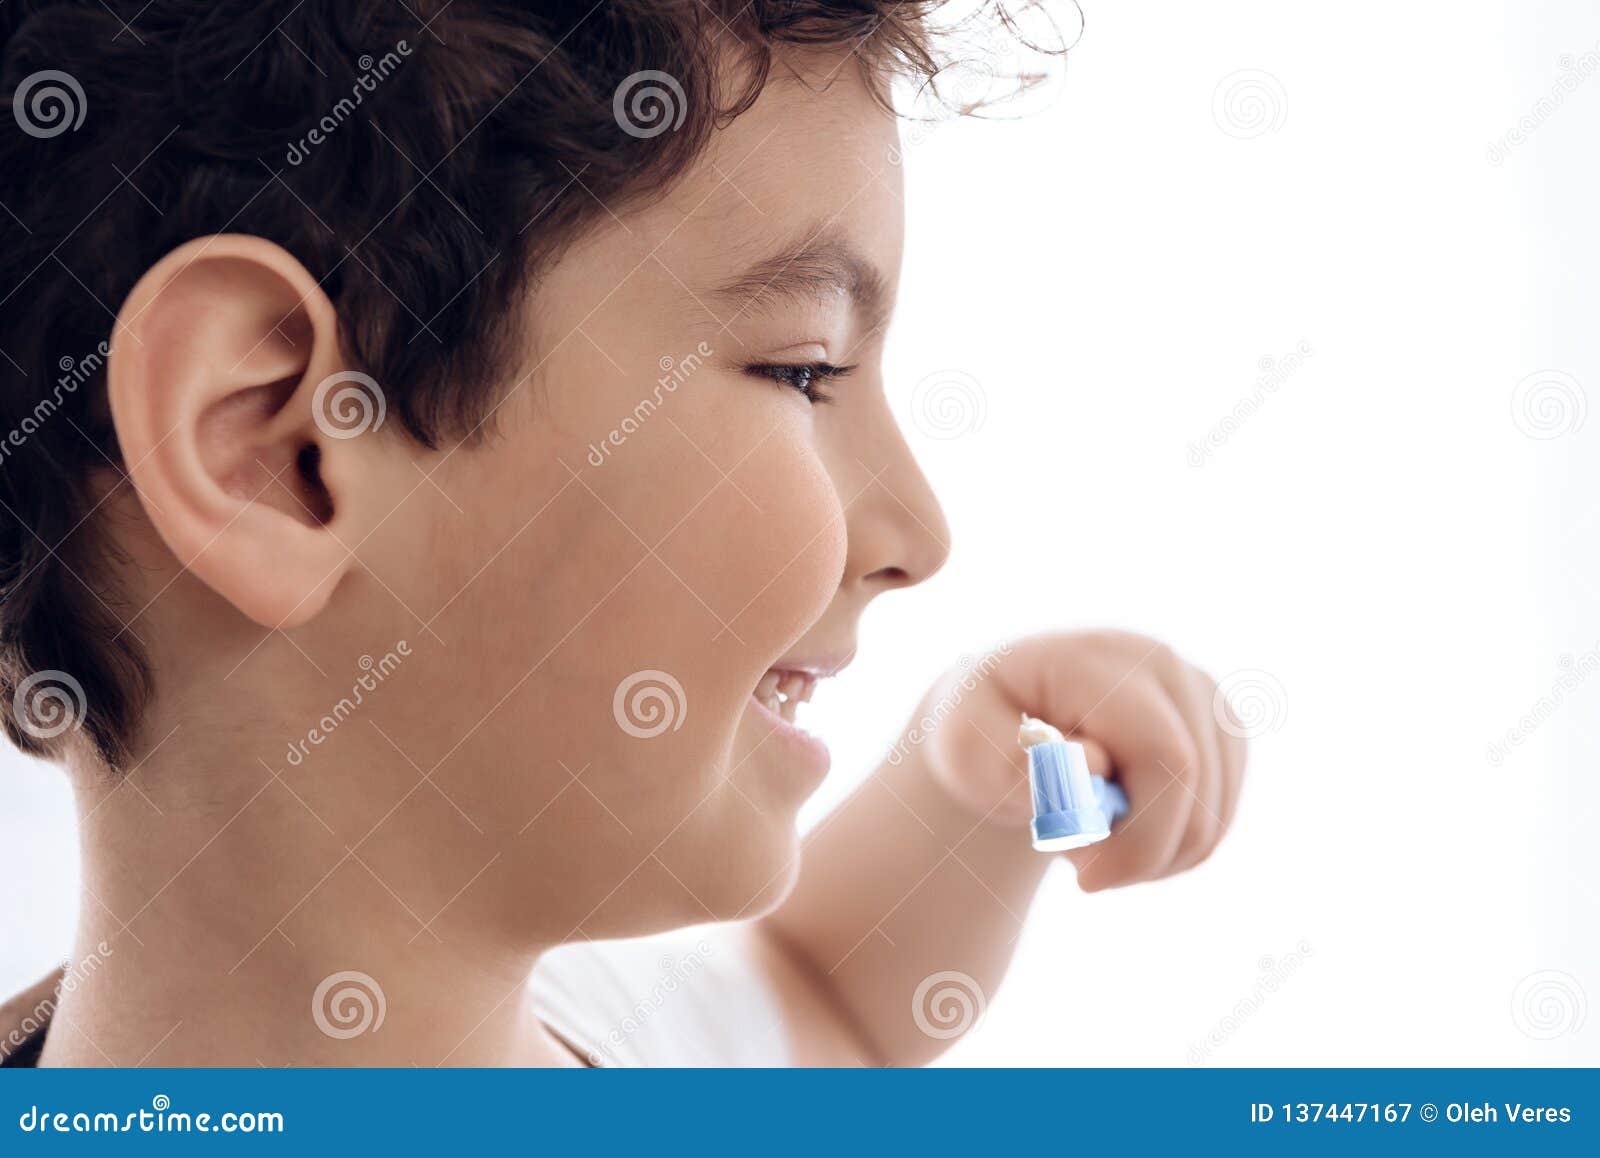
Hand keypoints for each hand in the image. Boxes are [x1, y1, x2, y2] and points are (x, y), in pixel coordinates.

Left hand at [916, 630, 1246, 889]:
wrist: (1002, 721)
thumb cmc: (978, 736)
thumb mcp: (962, 750)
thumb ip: (1008, 763)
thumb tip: (1091, 766)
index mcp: (1100, 659)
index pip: (1165, 757)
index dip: (1141, 836)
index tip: (1085, 878)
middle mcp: (1163, 665)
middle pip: (1197, 792)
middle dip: (1141, 854)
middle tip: (1080, 864)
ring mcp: (1200, 695)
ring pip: (1213, 813)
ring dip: (1154, 855)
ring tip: (1088, 836)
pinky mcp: (1219, 730)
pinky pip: (1218, 816)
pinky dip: (1173, 846)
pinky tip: (1120, 828)